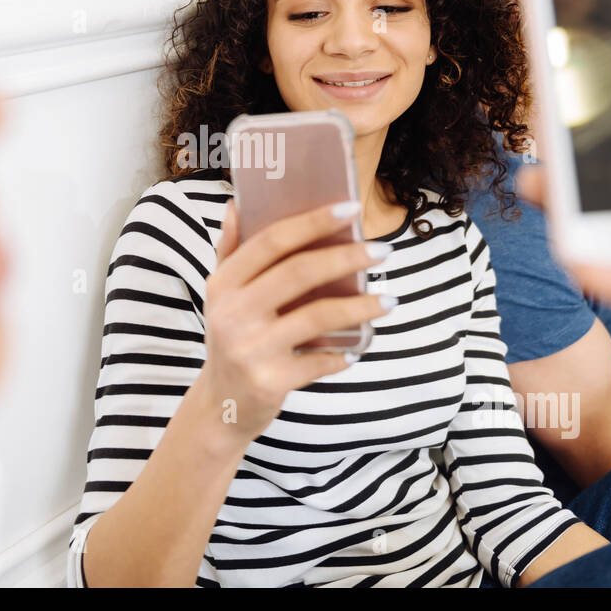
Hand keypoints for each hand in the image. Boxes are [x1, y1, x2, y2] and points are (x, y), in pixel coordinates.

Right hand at [199, 199, 394, 442]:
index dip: (313, 221)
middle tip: (383, 251)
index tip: (350, 209)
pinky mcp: (270, 381)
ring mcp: (251, 348)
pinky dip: (344, 354)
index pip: (271, 241)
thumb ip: (229, 251)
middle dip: (347, 257)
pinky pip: (320, 361)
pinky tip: (358, 348)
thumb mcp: (221, 295)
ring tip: (390, 300)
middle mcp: (233, 313)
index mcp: (224, 283)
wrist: (220, 405)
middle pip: (299, 272)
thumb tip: (237, 206)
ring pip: (317, 316)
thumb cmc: (230, 338)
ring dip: (361, 307)